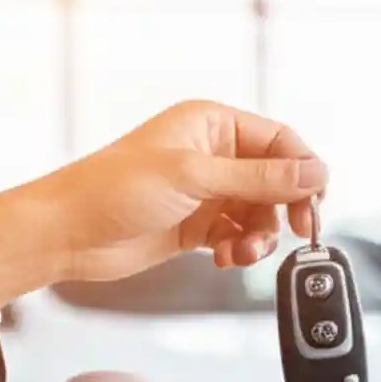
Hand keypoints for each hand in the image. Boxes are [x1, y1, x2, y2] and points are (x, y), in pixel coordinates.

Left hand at [0, 100, 326, 308]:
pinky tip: (225, 258)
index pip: (280, 140)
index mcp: (212, 123)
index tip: (315, 202)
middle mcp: (213, 153)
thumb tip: (315, 172)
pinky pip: (239, 235)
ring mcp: (205, 190)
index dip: (304, 170)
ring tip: (242, 252)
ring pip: (260, 212)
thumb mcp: (194, 178)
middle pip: (276, 179)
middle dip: (285, 208)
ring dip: (260, 235)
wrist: (65, 234)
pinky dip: (240, 248)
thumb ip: (260, 178)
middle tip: (297, 232)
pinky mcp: (196, 225)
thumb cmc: (113, 190)